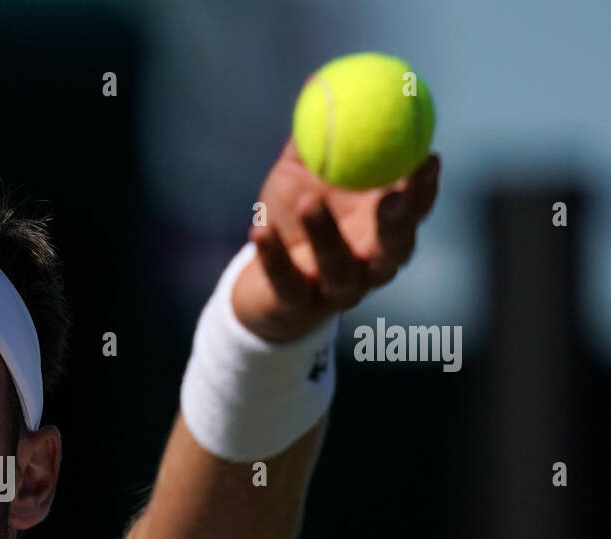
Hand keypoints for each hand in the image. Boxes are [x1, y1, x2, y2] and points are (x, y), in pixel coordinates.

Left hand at [231, 139, 440, 341]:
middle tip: (390, 196)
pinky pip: (286, 282)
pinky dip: (273, 255)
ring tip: (311, 200)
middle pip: (395, 249)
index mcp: (380, 230)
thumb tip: (319, 80)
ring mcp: (333, 291)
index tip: (429, 155)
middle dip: (398, 224)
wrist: (261, 284)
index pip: (414, 210)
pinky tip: (259, 228)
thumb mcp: (301, 174)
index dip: (425, 188)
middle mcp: (367, 266)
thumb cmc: (293, 218)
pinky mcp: (295, 309)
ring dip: (328, 236)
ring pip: (340, 269)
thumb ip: (316, 135)